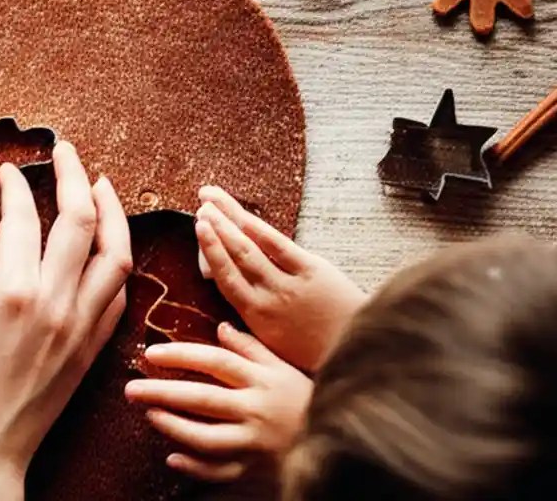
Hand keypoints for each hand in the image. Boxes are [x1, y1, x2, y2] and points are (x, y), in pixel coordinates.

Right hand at [0, 142, 132, 500]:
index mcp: (12, 293)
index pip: (25, 217)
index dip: (17, 185)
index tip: (8, 169)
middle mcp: (56, 303)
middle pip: (82, 220)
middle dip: (75, 175)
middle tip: (66, 151)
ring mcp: (82, 327)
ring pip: (117, 254)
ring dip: (113, 213)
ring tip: (101, 186)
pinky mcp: (93, 349)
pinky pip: (119, 295)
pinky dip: (118, 261)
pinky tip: (108, 246)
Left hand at [125, 323, 311, 482]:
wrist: (338, 437)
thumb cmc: (304, 398)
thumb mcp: (283, 367)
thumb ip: (252, 348)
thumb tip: (221, 327)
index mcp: (262, 379)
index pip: (216, 361)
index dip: (182, 355)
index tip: (151, 355)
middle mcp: (256, 410)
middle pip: (203, 398)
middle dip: (163, 393)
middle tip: (132, 389)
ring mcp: (255, 442)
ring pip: (207, 438)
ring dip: (174, 427)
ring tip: (151, 416)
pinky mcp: (255, 469)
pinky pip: (220, 471)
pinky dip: (195, 466)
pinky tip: (172, 457)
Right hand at [196, 186, 366, 370]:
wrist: (357, 355)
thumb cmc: (319, 356)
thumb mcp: (275, 351)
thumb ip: (249, 335)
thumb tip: (222, 326)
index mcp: (256, 317)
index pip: (225, 278)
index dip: (209, 252)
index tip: (199, 230)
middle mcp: (267, 298)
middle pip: (233, 257)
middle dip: (214, 230)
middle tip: (200, 208)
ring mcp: (288, 283)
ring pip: (249, 249)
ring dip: (229, 223)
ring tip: (211, 202)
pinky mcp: (313, 272)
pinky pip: (279, 247)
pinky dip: (259, 230)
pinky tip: (244, 216)